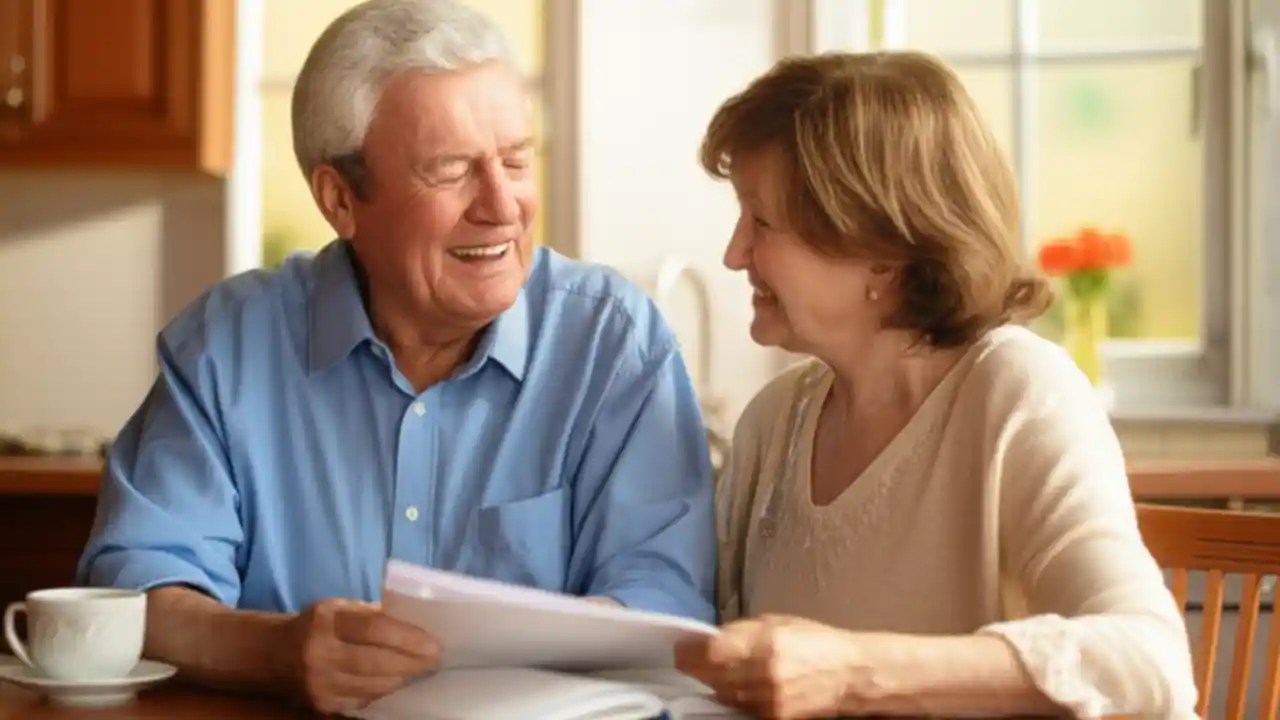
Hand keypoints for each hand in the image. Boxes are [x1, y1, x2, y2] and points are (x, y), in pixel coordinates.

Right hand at [280, 598, 439, 714]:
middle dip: (412, 663)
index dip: (407, 638)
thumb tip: (416, 622)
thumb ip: (373, 613)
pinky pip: (363, 701)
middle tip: (436, 660)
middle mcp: (321, 654)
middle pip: (376, 662)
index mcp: (327, 621)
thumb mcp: (339, 607)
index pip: (373, 629)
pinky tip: (400, 683)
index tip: (433, 644)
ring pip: (373, 686)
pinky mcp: (323, 705)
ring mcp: (321, 684)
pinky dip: (385, 691)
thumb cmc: (317, 625)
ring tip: (423, 670)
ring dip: (403, 679)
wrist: (274, 655)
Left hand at [674, 614, 871, 719]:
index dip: (688, 651)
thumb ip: (742, 632)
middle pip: (711, 676)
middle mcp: (764, 673)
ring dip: (714, 683)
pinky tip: (739, 687)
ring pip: (722, 694)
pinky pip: (740, 707)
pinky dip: (734, 697)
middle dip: (697, 667)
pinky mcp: (773, 718)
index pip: (710, 652)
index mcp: (766, 642)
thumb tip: (710, 639)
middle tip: (691, 659)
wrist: (849, 675)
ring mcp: (768, 700)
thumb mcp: (777, 623)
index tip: (681, 648)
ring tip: (718, 671)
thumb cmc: (815, 641)